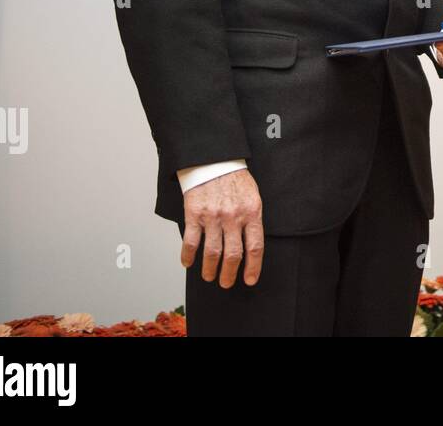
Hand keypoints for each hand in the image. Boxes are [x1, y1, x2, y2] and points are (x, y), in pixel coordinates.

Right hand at [181, 168, 264, 287]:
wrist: (213, 159)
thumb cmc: (234, 178)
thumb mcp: (253, 196)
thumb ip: (252, 219)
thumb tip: (251, 244)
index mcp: (252, 212)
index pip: (255, 247)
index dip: (253, 267)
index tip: (250, 280)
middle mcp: (233, 216)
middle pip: (233, 254)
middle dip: (229, 273)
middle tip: (226, 282)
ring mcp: (213, 216)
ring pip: (212, 252)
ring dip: (210, 269)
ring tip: (209, 276)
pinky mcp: (194, 213)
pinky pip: (191, 241)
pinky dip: (188, 256)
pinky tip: (188, 263)